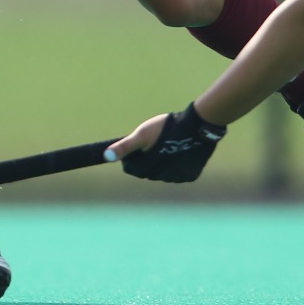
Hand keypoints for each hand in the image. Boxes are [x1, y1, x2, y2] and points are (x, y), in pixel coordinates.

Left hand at [106, 104, 225, 182]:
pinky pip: (178, 174)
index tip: (139, 144)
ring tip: (168, 145)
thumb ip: (124, 147)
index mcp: (148, 169)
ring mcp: (177, 177)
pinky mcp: (190, 175)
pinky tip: (180, 152)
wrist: (197, 126)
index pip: (130, 168)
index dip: (131, 155)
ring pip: (162, 174)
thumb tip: (106, 156)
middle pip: (146, 171)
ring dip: (162, 163)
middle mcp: (162, 178)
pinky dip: (177, 166)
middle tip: (154, 142)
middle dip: (146, 160)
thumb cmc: (165, 128)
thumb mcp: (141, 134)